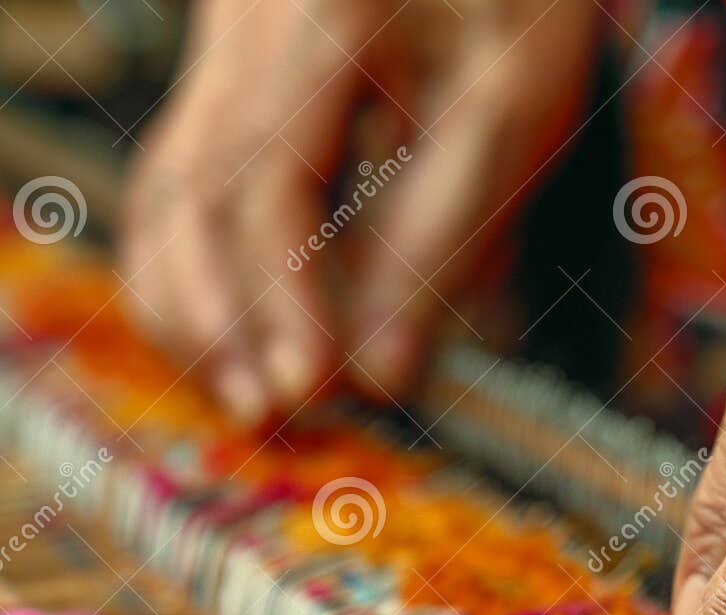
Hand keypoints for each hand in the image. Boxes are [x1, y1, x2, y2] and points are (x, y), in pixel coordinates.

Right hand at [120, 0, 597, 419]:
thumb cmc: (512, 12)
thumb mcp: (510, 115)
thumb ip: (445, 240)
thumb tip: (382, 379)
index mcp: (322, 18)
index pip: (270, 176)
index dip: (283, 294)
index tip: (314, 385)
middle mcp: (243, 25)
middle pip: (193, 190)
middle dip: (225, 316)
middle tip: (270, 416)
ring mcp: (219, 48)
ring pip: (167, 191)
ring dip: (196, 306)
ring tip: (246, 400)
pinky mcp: (224, 83)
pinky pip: (179, 183)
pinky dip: (195, 271)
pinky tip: (229, 346)